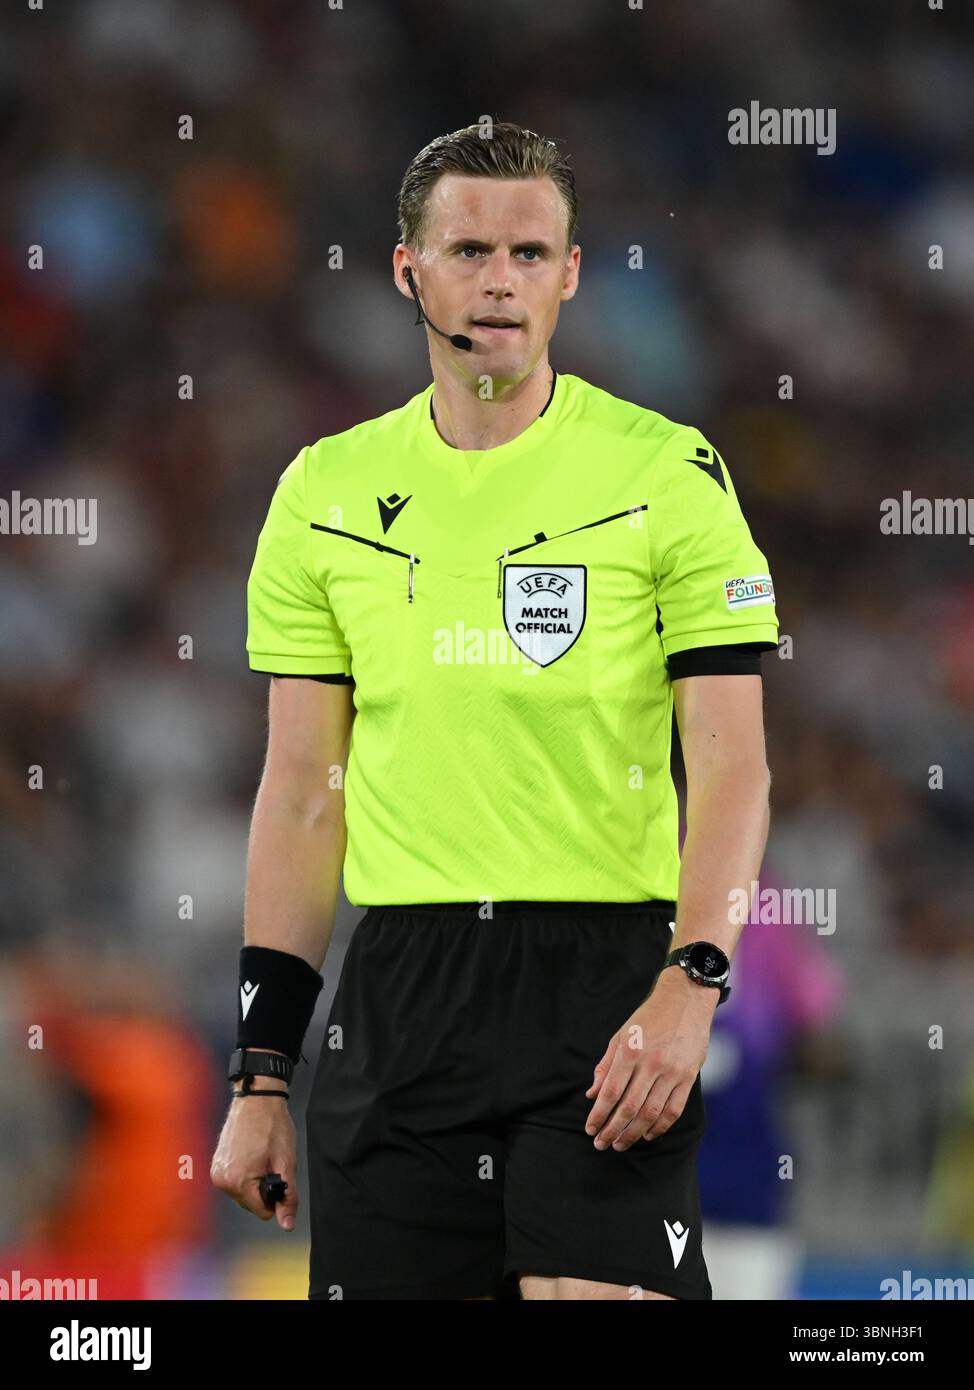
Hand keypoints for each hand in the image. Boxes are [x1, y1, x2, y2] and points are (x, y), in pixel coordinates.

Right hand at [210, 1091, 298, 1230]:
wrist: (257, 1098)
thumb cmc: (272, 1126)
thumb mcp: (286, 1163)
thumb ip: (287, 1197)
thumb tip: (287, 1225)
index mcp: (237, 1182)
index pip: (262, 1211)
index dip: (275, 1195)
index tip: (278, 1173)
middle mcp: (221, 1180)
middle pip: (251, 1203)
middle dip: (263, 1187)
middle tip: (269, 1160)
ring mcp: (216, 1172)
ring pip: (243, 1193)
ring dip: (254, 1179)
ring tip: (260, 1154)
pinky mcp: (216, 1164)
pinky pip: (235, 1180)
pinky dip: (245, 1172)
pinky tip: (251, 1152)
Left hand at [583, 968, 716, 1151]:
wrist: (685, 1000)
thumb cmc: (649, 1017)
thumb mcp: (622, 1034)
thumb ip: (606, 1065)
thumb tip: (592, 1094)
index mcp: (630, 1051)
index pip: (611, 1092)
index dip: (599, 1114)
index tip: (590, 1129)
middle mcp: (651, 1063)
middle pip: (629, 1107)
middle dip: (613, 1129)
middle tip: (602, 1144)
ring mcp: (672, 1071)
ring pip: (651, 1113)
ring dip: (634, 1133)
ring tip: (620, 1143)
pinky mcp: (688, 1076)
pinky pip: (674, 1109)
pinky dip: (660, 1126)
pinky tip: (647, 1133)